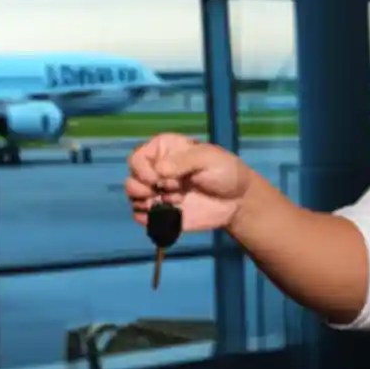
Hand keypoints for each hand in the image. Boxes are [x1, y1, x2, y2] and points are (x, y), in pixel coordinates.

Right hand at [125, 132, 251, 231]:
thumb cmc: (225, 172)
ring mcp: (158, 193)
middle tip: (167, 191)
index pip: (137, 158)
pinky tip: (166, 215)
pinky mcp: (162, 213)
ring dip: (146, 202)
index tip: (160, 178)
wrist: (238, 201)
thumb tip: (159, 171)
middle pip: (131, 178)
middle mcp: (156, 170)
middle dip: (144, 188)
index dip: (143, 170)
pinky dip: (147, 218)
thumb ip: (183, 161)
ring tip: (169, 203)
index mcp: (163, 150)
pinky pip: (141, 217)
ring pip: (133, 197)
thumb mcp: (208, 158)